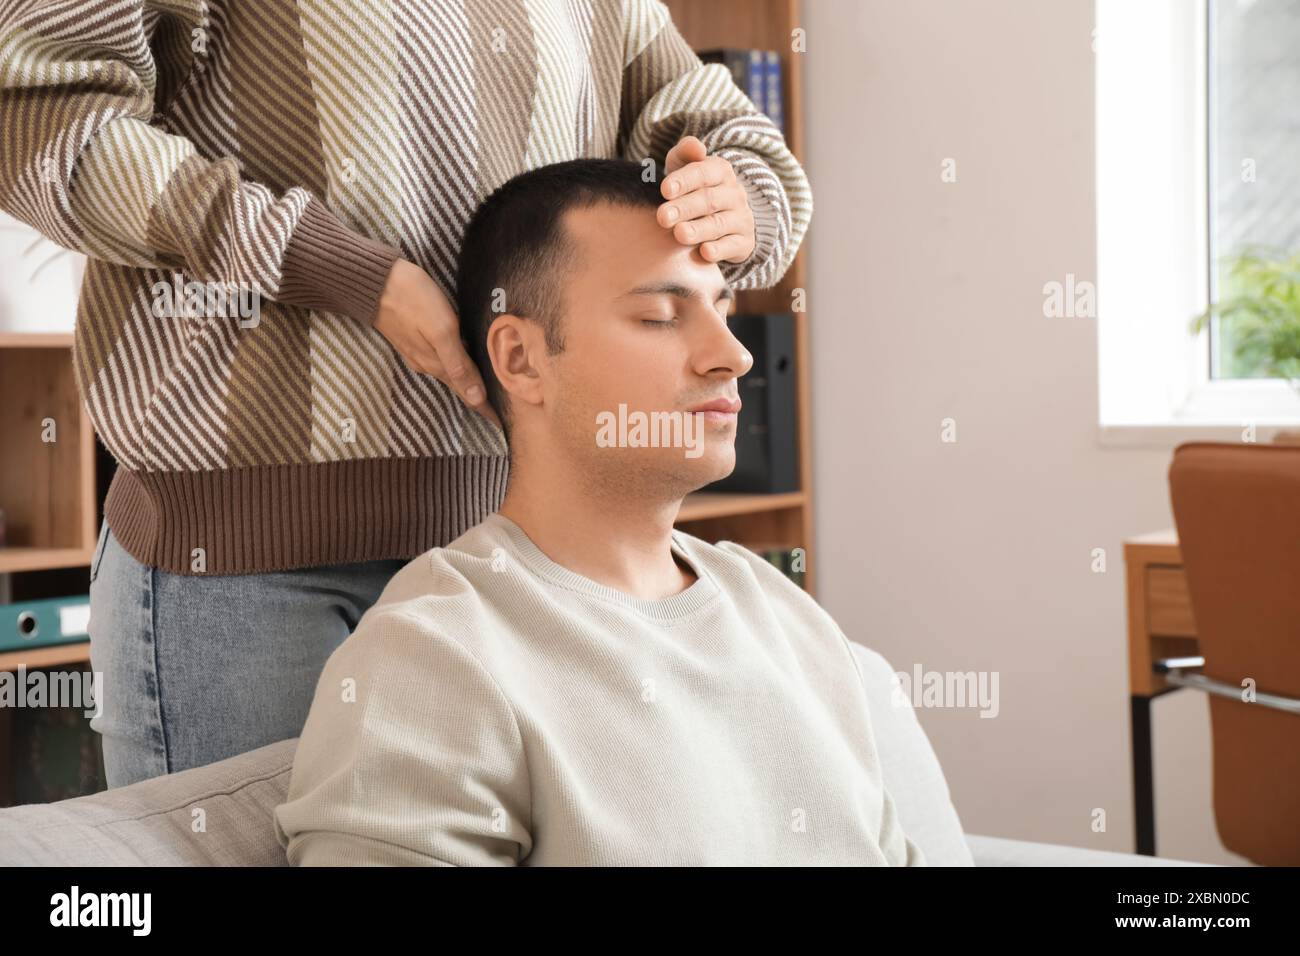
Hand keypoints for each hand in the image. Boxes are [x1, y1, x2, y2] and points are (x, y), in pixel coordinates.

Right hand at [374, 260, 501, 428]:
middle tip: (503, 406)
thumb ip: (458, 364)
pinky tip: (466, 358)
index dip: (485, 408)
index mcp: (437, 365)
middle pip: (460, 385)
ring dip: (469, 380)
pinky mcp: (415, 338)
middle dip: (480, 396)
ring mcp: (419, 351)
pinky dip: (458, 363)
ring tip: (489, 386)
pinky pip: (442, 358)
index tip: (503, 423)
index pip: (467, 394)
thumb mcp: (441, 331)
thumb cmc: (413, 300)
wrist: (374, 281)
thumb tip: (475, 398)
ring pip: (451, 371)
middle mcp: (428, 363)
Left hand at [657, 135, 756, 264]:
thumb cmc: (693, 190)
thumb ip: (685, 153)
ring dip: (699, 229)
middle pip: (709, 200)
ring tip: (680, 234)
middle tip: (662, 217)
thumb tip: (695, 146)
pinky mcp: (744, 242)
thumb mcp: (685, 168)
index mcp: (720, 171)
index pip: (703, 173)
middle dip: (685, 208)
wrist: (725, 219)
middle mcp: (734, 194)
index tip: (664, 190)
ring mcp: (741, 219)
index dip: (684, 180)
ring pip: (719, 223)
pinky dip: (720, 250)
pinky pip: (733, 246)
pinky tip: (705, 252)